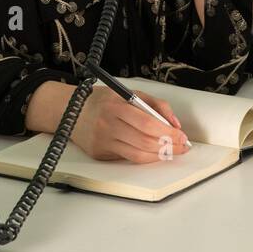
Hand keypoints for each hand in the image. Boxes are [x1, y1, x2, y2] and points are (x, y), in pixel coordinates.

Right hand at [71, 85, 190, 162]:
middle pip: (144, 141)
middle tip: (182, 146)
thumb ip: (156, 105)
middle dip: (168, 146)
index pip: (146, 123)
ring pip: (137, 155)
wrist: (70, 110)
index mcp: (115, 106)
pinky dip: (145, 157)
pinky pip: (127, 158)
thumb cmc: (104, 100)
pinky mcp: (100, 154)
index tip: (181, 136)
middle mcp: (107, 125)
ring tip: (172, 151)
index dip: (167, 132)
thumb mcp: (130, 93)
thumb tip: (174, 124)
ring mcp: (102, 141)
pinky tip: (154, 153)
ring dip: (159, 155)